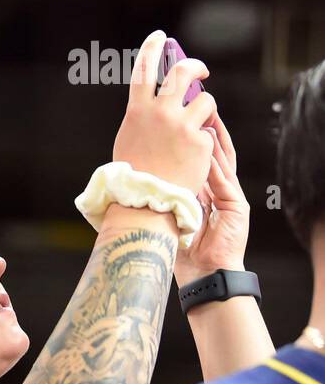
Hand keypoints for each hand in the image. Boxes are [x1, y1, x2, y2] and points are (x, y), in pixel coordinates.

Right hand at [111, 30, 216, 194]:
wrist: (146, 202)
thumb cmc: (135, 173)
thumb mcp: (130, 138)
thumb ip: (144, 116)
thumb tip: (162, 99)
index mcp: (137, 110)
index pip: (144, 69)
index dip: (152, 49)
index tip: (160, 37)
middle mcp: (159, 112)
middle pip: (183, 72)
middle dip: (195, 67)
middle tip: (201, 72)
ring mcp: (181, 125)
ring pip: (206, 101)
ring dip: (205, 111)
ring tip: (197, 129)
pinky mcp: (200, 140)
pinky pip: (209, 132)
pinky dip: (204, 143)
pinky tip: (193, 159)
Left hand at [174, 113, 249, 286]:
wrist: (202, 273)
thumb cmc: (182, 247)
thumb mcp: (172, 212)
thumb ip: (169, 191)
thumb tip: (146, 171)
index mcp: (203, 190)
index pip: (200, 157)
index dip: (192, 138)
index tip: (180, 118)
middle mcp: (218, 190)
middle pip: (215, 153)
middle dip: (208, 130)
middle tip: (196, 110)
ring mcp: (230, 196)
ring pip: (223, 161)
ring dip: (214, 141)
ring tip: (205, 120)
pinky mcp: (237, 206)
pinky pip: (225, 180)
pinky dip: (216, 163)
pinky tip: (209, 147)